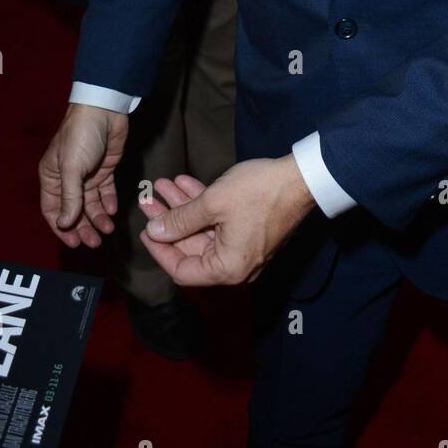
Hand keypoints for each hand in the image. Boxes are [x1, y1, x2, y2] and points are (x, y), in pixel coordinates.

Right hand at [38, 103, 128, 248]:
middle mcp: (67, 178)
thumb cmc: (81, 136)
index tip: (74, 243)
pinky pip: (105, 191)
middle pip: (74, 210)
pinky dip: (108, 202)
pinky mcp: (105, 169)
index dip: (62, 228)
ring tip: (108, 229)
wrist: (105, 110)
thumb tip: (63, 224)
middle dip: (83, 227)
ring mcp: (87, 174)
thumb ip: (70, 198)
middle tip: (95, 242)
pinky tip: (112, 211)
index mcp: (51, 177)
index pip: (52, 210)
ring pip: (91, 203)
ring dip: (98, 217)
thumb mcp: (72, 169)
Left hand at [139, 157, 316, 285]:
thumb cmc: (258, 192)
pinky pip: (219, 223)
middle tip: (149, 200)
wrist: (302, 177)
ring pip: (203, 231)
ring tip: (163, 185)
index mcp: (227, 268)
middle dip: (169, 221)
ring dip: (183, 208)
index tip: (145, 229)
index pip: (182, 270)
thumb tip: (155, 232)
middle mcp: (236, 264)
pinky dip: (203, 205)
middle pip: (191, 248)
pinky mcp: (251, 231)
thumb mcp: (213, 203)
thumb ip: (180, 220)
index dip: (159, 250)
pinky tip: (185, 184)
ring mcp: (244, 247)